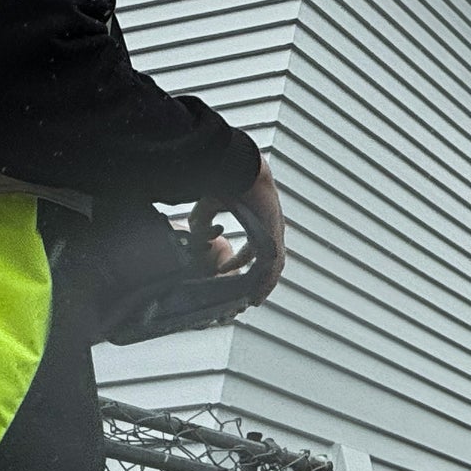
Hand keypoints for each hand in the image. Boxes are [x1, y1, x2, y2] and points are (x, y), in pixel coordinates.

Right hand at [189, 157, 285, 305]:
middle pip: (265, 263)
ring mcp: (274, 234)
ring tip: (251, 301)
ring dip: (262, 285)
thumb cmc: (227, 183)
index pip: (252, 250)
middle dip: (254, 281)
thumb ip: (201, 219)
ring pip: (272, 267)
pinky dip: (267, 280)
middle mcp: (269, 231)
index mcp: (258, 224)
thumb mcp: (209, 205)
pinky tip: (258, 292)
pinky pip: (274, 264)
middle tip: (243, 297)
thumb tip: (196, 232)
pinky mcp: (274, 235)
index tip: (224, 272)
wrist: (239, 169)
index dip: (239, 262)